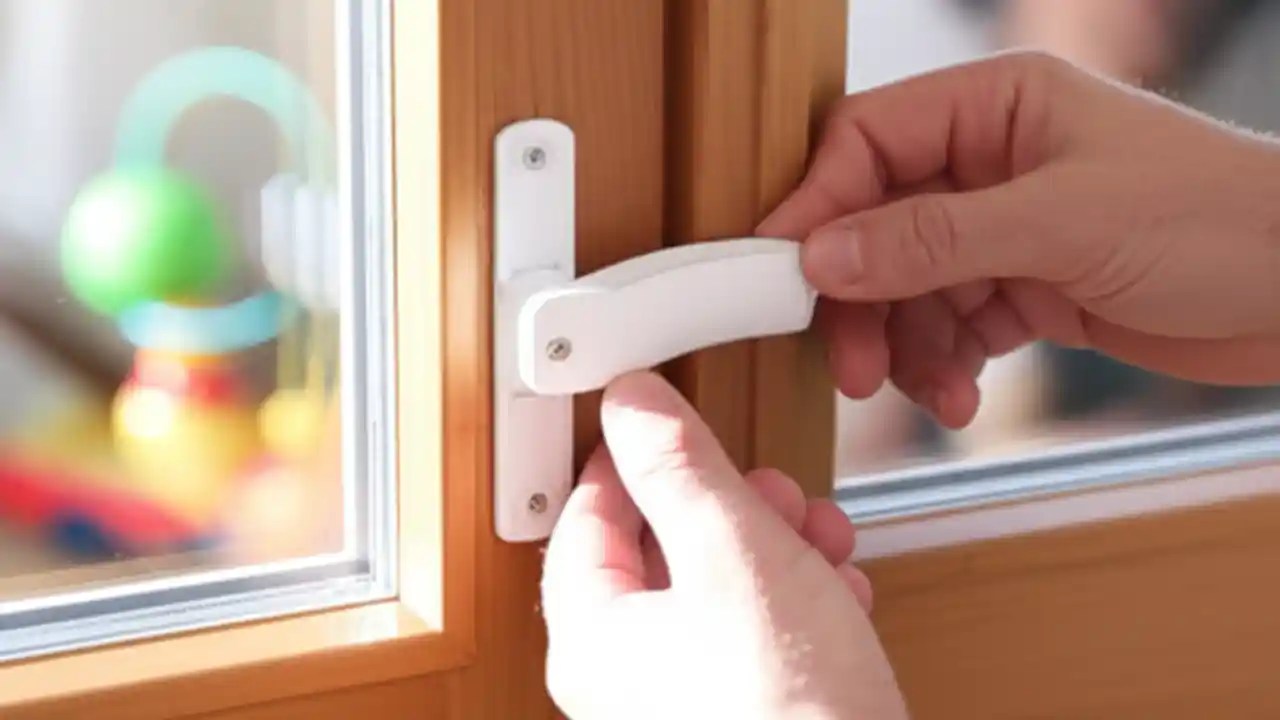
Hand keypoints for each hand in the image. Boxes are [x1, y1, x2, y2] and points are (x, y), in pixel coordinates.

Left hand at [542, 372, 906, 719]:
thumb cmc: (788, 713)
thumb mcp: (733, 550)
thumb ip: (679, 466)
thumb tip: (633, 403)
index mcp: (595, 637)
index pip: (587, 519)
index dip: (630, 459)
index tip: (666, 418)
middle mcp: (629, 680)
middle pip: (662, 553)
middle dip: (729, 507)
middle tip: (767, 489)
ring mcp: (687, 703)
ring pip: (721, 591)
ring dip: (778, 549)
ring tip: (821, 539)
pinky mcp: (746, 715)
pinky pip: (759, 638)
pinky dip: (800, 603)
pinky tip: (841, 596)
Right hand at [760, 51, 1279, 429]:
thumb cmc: (1216, 221)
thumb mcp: (1063, 223)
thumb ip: (933, 239)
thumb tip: (822, 256)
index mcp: (994, 107)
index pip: (867, 142)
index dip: (816, 206)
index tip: (779, 272)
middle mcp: (989, 163)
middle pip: (874, 225)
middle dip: (861, 299)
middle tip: (852, 363)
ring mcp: (1004, 228)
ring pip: (906, 287)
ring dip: (905, 346)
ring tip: (931, 390)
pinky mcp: (1024, 287)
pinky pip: (949, 327)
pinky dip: (943, 367)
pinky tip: (960, 396)